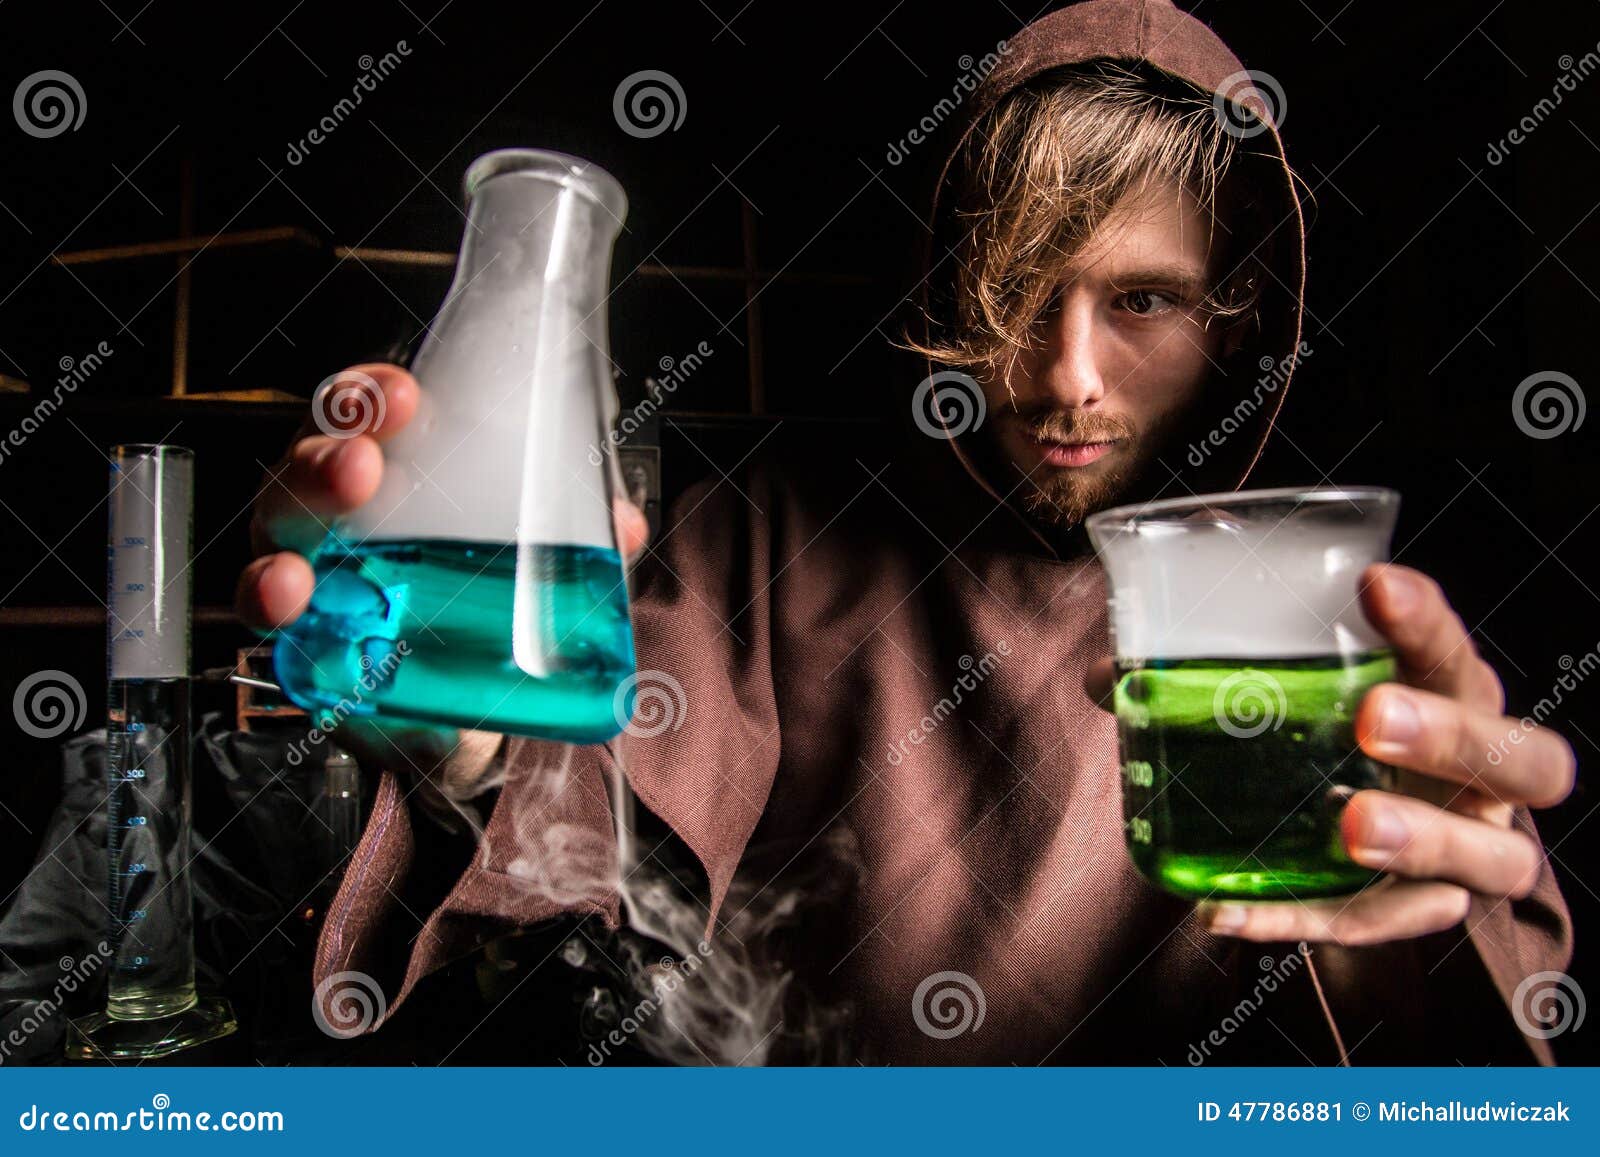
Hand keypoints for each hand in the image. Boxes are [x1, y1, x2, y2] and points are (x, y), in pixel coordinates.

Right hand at [236, 363, 650, 783]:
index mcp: (392, 476)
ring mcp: (311, 570)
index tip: (402, 397)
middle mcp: (338, 512)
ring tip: (313, 546)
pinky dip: (267, 597)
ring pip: (277, 525)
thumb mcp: (531, 570)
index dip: (370, 394)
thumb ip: (574, 542)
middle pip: (310, 460)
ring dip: (295, 525)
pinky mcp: (300, 636)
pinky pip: (262, 610)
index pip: (365, 412)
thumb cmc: (480, 613)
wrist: (465, 721)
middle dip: (329, 457)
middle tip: (364, 466)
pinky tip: (290, 597)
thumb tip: (622, 526)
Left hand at [1085, 563, 1575, 945]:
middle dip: (1449, 734)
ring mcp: (1470, 850)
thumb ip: (1212, 674)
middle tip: (1370, 716)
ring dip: (1421, 838)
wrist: (1383, 831)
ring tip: (1349, 825)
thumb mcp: (1303, 693)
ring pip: (1490, 856)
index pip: (1459, 652)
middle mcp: (1487, 777)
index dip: (1428, 622)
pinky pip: (1375, 924)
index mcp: (1458, 697)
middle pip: (1519, 756)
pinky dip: (1301, 919)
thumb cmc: (1340, 736)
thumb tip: (1108, 674)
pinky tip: (1226, 912)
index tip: (1373, 587)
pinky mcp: (1421, 911)